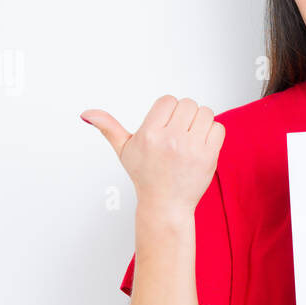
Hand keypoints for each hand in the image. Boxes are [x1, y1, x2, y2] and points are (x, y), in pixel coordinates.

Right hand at [80, 96, 224, 215]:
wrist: (166, 204)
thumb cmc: (146, 177)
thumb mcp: (124, 150)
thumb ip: (108, 128)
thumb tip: (87, 114)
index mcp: (150, 135)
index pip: (167, 100)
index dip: (168, 110)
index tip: (165, 125)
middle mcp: (171, 140)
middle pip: (188, 103)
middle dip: (184, 115)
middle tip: (178, 132)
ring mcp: (192, 148)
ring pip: (205, 112)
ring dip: (199, 121)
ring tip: (190, 136)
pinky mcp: (209, 156)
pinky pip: (218, 128)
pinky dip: (212, 133)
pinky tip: (201, 144)